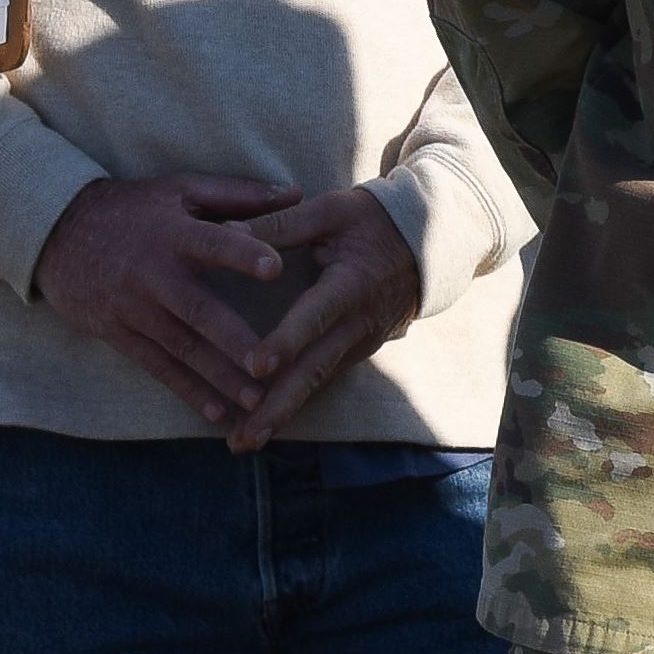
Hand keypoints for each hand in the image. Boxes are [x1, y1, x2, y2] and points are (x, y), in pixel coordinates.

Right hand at [32, 174, 309, 432]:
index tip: (276, 268)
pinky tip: (216, 412)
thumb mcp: (181, 190)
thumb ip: (241, 195)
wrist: (55, 234)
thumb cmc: (133, 209)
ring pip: (181, 348)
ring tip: (257, 399)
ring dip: (219, 376)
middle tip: (272, 363)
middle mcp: (153, 275)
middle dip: (235, 340)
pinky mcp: (118, 334)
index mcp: (175, 234)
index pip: (212, 243)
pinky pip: (157, 366)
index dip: (242, 254)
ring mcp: (133, 309)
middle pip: (198, 310)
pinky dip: (187, 390)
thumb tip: (299, 194)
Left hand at [217, 190, 425, 452]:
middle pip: (315, 369)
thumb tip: (224, 232)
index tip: (256, 367)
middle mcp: (358, 322)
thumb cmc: (374, 221)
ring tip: (244, 441)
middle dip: (277, 405)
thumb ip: (281, 225)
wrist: (429, 240)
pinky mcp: (358, 351)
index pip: (315, 316)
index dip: (287, 341)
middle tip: (242, 436)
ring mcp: (361, 342)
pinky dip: (295, 403)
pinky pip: (324, 380)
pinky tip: (266, 422)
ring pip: (318, 383)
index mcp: (351, 284)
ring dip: (281, 413)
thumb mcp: (332, 212)